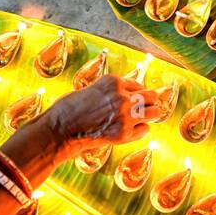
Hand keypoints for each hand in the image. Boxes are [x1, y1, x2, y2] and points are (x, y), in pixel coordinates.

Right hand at [41, 75, 163, 155]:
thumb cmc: (69, 110)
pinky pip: (145, 130)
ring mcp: (125, 115)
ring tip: (140, 121)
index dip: (136, 94)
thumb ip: (110, 92)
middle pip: (152, 96)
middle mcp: (122, 96)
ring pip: (155, 113)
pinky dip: (139, 131)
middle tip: (142, 111)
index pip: (138, 84)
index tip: (134, 101)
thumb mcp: (91, 90)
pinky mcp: (124, 133)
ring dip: (149, 117)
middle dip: (148, 103)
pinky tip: (127, 132)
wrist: (60, 129)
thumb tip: (126, 95)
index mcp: (113, 81)